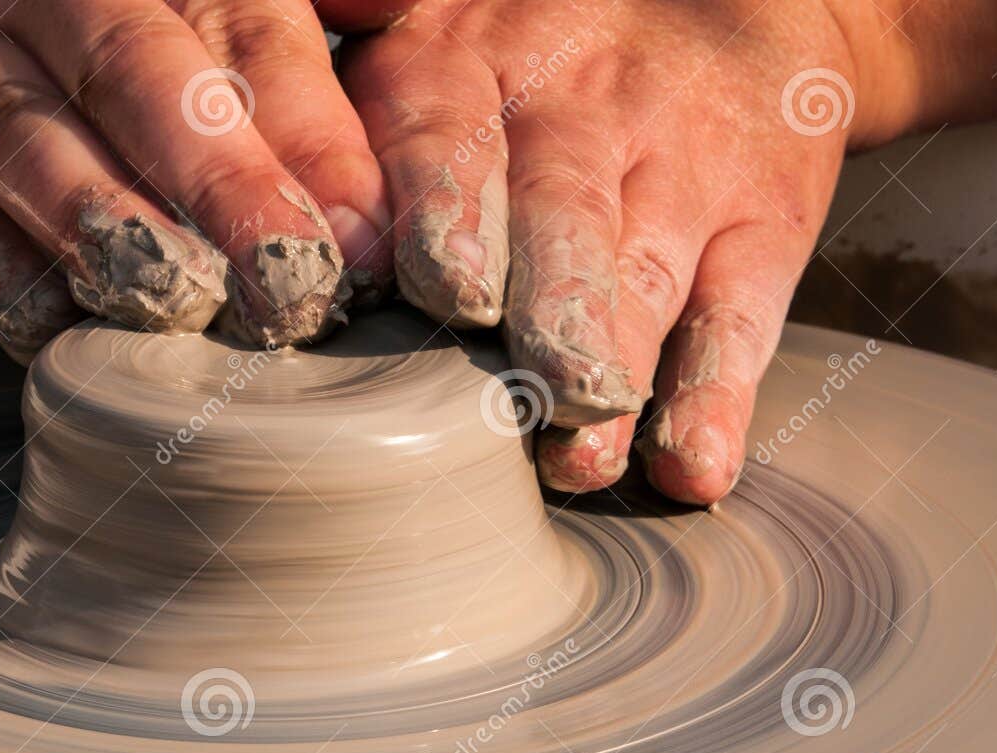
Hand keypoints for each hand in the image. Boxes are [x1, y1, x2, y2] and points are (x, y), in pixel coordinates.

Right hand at [0, 0, 393, 359]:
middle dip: (221, 186)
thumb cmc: (96, 8)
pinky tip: (64, 331)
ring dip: (107, 231)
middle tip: (288, 289)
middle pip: (141, 78)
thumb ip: (290, 27)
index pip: (250, 35)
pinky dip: (0, 273)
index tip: (370, 247)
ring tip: (178, 304)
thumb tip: (397, 48)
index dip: (313, 142)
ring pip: (29, 142)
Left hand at [321, 0, 877, 503]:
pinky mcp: (761, 221)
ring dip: (619, 367)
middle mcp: (575, 108)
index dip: (451, 211)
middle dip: (549, 304)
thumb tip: (235, 124)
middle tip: (535, 390)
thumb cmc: (537, 45)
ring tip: (589, 456)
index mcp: (465, 62)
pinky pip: (741, 309)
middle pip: (561, 209)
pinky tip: (694, 464)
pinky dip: (719, 393)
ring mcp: (677, 166)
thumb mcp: (430, 15)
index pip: (449, 135)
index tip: (448, 292)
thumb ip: (350, 59)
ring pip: (645, 270)